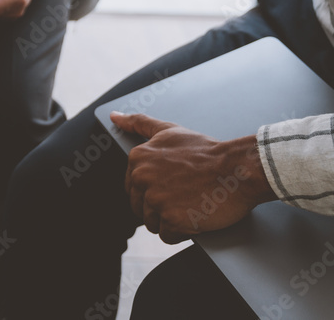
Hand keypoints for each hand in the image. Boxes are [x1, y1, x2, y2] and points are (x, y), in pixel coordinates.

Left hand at [111, 112, 276, 243]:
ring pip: (152, 223)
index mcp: (137, 158)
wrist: (239, 168)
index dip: (154, 190)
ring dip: (171, 221)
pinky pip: (167, 236)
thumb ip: (138, 123)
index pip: (133, 187)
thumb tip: (114, 117)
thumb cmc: (207, 151)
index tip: (173, 184)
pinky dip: (181, 232)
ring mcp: (155, 199)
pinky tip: (195, 216)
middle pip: (140, 207)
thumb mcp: (169, 131)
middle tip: (184, 195)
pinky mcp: (171, 219)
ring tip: (190, 205)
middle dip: (160, 207)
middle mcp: (141, 178)